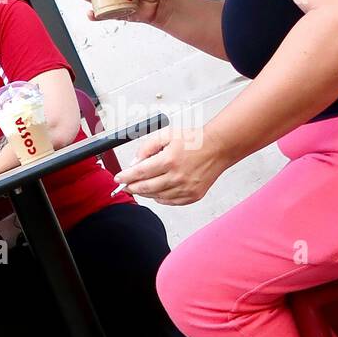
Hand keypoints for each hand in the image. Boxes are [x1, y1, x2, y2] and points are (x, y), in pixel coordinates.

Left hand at [112, 125, 227, 204]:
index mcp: (169, 160)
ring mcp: (186, 188)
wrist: (219, 147)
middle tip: (126, 185)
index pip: (139, 173)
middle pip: (145, 188)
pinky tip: (158, 189)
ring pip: (156, 197)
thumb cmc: (195, 140)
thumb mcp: (167, 134)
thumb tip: (134, 162)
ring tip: (142, 185)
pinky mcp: (192, 196)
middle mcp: (177, 176)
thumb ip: (147, 147)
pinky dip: (160, 197)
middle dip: (131, 187)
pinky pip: (169, 201)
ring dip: (145, 192)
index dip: (125, 177)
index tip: (118, 178)